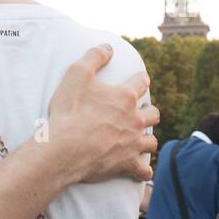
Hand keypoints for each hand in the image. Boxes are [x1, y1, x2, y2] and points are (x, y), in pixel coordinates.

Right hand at [48, 45, 158, 183]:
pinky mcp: (127, 165)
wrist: (65, 148)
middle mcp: (134, 120)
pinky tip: (141, 170)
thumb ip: (94, 56)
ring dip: (147, 139)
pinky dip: (144, 170)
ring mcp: (133, 144)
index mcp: (125, 97)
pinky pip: (145, 171)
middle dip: (149, 111)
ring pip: (152, 142)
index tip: (139, 79)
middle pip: (153, 114)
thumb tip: (109, 47)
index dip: (141, 79)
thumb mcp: (77, 74)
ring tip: (140, 139)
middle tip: (140, 111)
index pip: (141, 82)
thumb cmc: (70, 111)